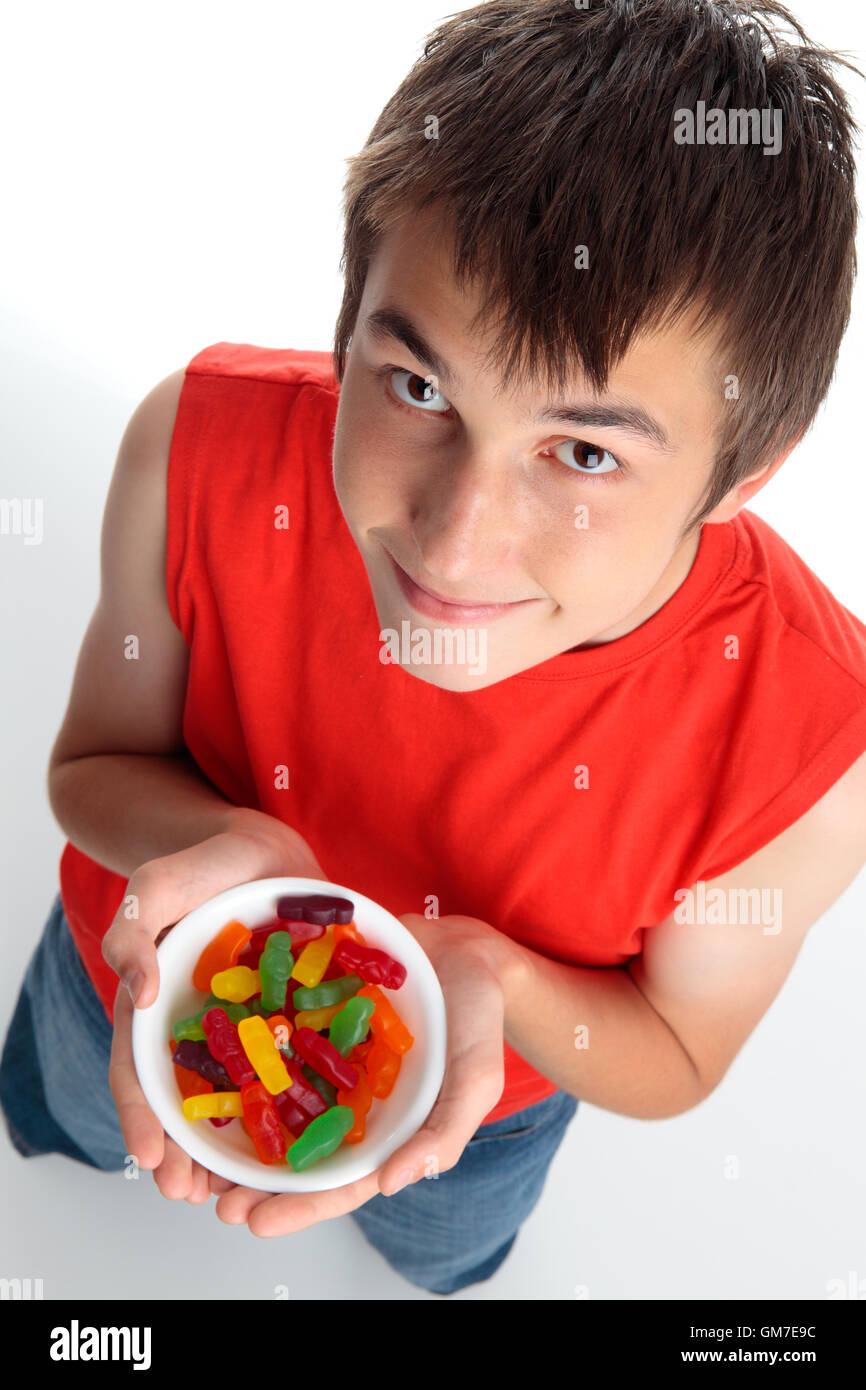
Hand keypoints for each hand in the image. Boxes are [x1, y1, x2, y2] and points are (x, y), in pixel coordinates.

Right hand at [103, 809, 327, 1203]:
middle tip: (196, 1196)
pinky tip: (304, 1138)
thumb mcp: (159, 884)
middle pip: (183, 1100)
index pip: (137, 1072)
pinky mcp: (287, 1019)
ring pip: (234, 1097)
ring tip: (242, 1190)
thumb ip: (136, 930)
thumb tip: (138, 992)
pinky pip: (287, 1067)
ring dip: (232, 1145)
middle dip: (184, 1153)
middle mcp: (195, 1027)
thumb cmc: (202, 863)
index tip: (152, 1159)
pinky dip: (287, 1105)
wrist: (264, 844)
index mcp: (154, 1006)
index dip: (141, 1118)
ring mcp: (242, 1027)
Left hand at [209, 912, 510, 1236]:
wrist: (468, 943)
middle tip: (211, 1197)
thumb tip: (391, 1185)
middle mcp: (350, 1099)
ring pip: (276, 1101)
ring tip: (194, 1150)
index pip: (339, 1181)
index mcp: (387, 1128)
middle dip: (254, 1180)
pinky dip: (243, 1055)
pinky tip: (208, 1064)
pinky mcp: (314, 1014)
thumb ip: (443, 1132)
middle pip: (297, 1150)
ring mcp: (329, 1057)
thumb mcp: (477, 1077)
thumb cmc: (478, 1016)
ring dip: (238, 1128)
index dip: (299, 1205)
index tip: (256, 1222)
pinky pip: (275, 1039)